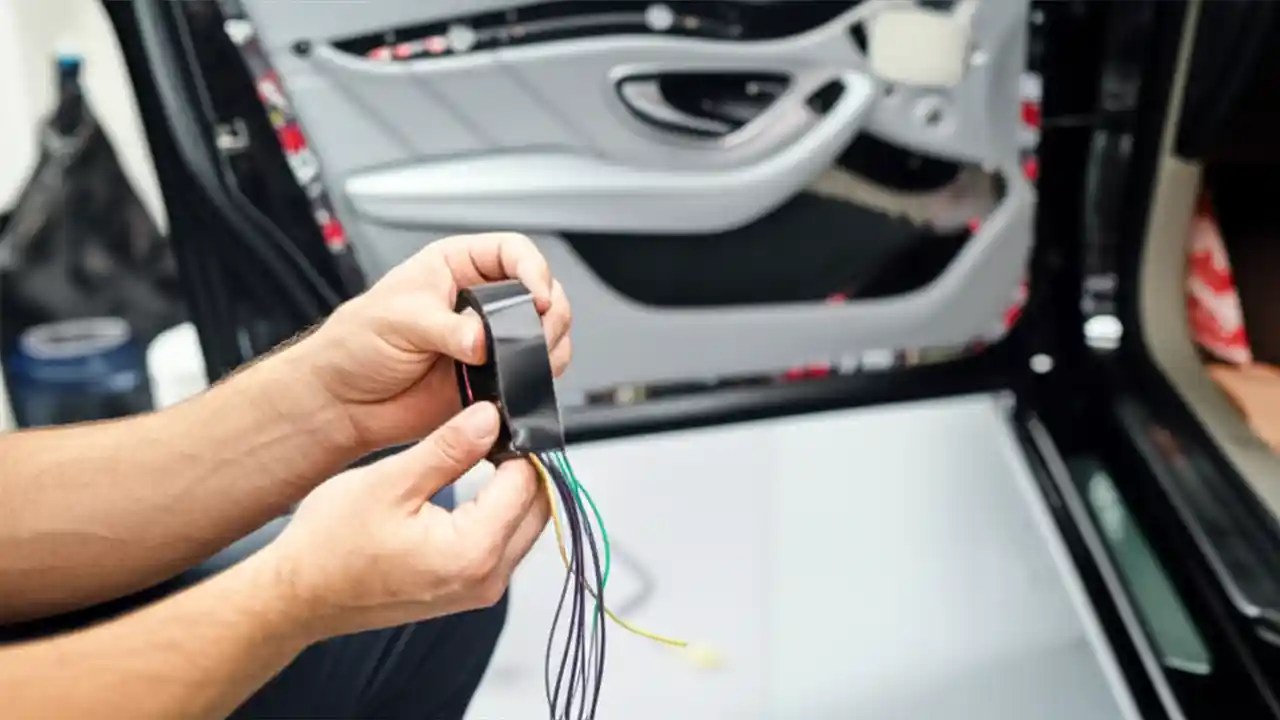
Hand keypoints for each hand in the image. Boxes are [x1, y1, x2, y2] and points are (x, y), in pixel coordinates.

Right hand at [260, 402, 548, 638]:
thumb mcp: (390, 482)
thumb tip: (490, 418)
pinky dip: (495, 513)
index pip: (527, 482)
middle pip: (536, 506)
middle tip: (484, 435)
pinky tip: (467, 490)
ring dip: (509, 490)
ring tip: (472, 457)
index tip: (492, 420)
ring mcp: (479, 589)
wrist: (298, 596)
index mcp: (473, 551)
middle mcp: (487, 578)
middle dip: (520, 466)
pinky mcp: (468, 590)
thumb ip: (449, 448)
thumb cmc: (330, 547)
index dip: (514, 443)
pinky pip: (503, 544)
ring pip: (524, 525)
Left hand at [294, 232, 572, 451]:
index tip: (536, 296)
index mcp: (456, 266)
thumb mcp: (399, 321)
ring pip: (546, 332)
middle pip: (541, 291)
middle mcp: (480, 300)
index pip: (513, 252)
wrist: (345, 402)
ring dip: (547, 345)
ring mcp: (491, 340)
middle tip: (537, 330)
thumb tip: (484, 339)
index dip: (533, 270)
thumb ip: (447, 328)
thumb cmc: (356, 345)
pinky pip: (535, 371)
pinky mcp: (494, 377)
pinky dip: (538, 376)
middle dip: (549, 311)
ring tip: (524, 358)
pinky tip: (519, 380)